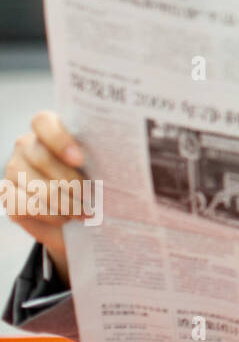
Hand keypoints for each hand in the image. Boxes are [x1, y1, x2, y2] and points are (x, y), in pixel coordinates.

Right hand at [4, 111, 88, 286]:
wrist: (80, 212)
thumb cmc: (95, 179)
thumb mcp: (101, 164)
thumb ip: (102, 154)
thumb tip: (123, 158)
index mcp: (50, 129)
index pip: (43, 122)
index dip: (59, 139)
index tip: (80, 159)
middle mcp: (27, 145)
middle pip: (40, 156)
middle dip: (68, 179)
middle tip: (90, 195)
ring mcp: (14, 169)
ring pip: (31, 183)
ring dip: (61, 201)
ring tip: (84, 212)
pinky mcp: (8, 195)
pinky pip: (23, 204)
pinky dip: (48, 214)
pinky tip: (66, 219)